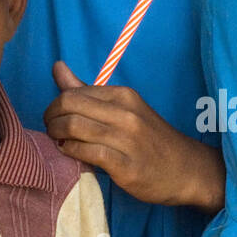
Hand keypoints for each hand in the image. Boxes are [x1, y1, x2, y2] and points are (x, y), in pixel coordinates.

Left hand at [44, 60, 222, 209]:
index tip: (53, 117)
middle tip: (50, 130)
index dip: (55, 105)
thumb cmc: (148, 138)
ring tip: (57, 142)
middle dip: (51, 119)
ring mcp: (127, 140)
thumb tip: (57, 66)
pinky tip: (70, 154)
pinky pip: (87, 153)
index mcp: (123, 96)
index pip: (74, 93)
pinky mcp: (127, 166)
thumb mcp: (122, 108)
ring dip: (57, 136)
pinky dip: (71, 152)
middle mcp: (125, 113)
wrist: (186, 169)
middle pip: (70, 107)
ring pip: (75, 128)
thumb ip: (86, 90)